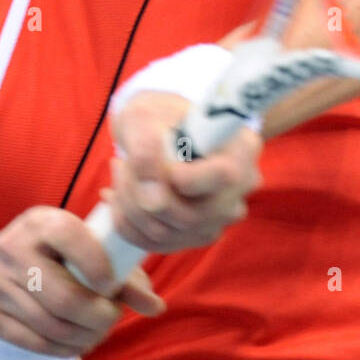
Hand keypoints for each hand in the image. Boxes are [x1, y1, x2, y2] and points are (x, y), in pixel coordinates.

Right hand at [0, 206, 164, 358]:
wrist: (10, 274)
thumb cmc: (66, 259)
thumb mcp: (92, 255)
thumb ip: (126, 276)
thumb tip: (156, 307)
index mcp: (40, 221)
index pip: (70, 237)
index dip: (98, 266)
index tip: (112, 286)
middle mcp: (11, 247)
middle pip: (65, 297)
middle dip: (98, 316)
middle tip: (112, 317)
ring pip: (52, 325)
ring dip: (85, 336)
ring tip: (99, 331)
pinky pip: (34, 342)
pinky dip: (63, 348)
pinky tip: (77, 341)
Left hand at [101, 91, 262, 253]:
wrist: (155, 128)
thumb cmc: (155, 116)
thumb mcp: (145, 117)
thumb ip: (147, 148)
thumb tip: (150, 196)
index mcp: (241, 149)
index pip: (224, 177)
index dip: (181, 177)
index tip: (148, 158)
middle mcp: (239, 189)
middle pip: (191, 216)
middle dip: (141, 194)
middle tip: (119, 163)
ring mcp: (220, 217)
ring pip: (168, 233)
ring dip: (129, 206)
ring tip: (118, 173)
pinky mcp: (197, 234)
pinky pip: (158, 244)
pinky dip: (128, 223)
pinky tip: (117, 195)